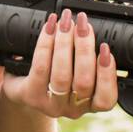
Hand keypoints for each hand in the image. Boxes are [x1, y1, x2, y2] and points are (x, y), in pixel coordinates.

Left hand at [0, 8, 117, 118]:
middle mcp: (73, 108)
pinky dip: (47, 43)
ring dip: (65, 43)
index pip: (106, 99)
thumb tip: (93, 33)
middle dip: (85, 47)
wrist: (24, 90)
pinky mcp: (32, 95)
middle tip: (82, 24)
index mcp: (90, 104)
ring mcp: (51, 104)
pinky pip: (41, 67)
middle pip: (84, 81)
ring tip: (66, 23)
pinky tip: (50, 29)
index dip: (108, 73)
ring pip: (62, 75)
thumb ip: (89, 60)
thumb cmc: (56, 77)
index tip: (105, 47)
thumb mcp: (77, 74)